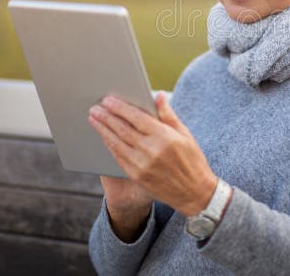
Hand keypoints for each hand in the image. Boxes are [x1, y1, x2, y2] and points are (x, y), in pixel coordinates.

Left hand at [88, 92, 218, 217]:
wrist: (195, 192)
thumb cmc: (192, 160)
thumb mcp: (185, 134)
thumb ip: (168, 115)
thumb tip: (158, 96)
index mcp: (165, 137)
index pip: (137, 118)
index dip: (120, 108)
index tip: (108, 100)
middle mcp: (152, 150)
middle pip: (123, 129)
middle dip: (106, 117)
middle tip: (95, 107)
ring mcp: (142, 165)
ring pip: (117, 143)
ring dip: (103, 130)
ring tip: (94, 119)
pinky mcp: (137, 176)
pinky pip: (118, 157)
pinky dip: (110, 145)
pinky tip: (104, 137)